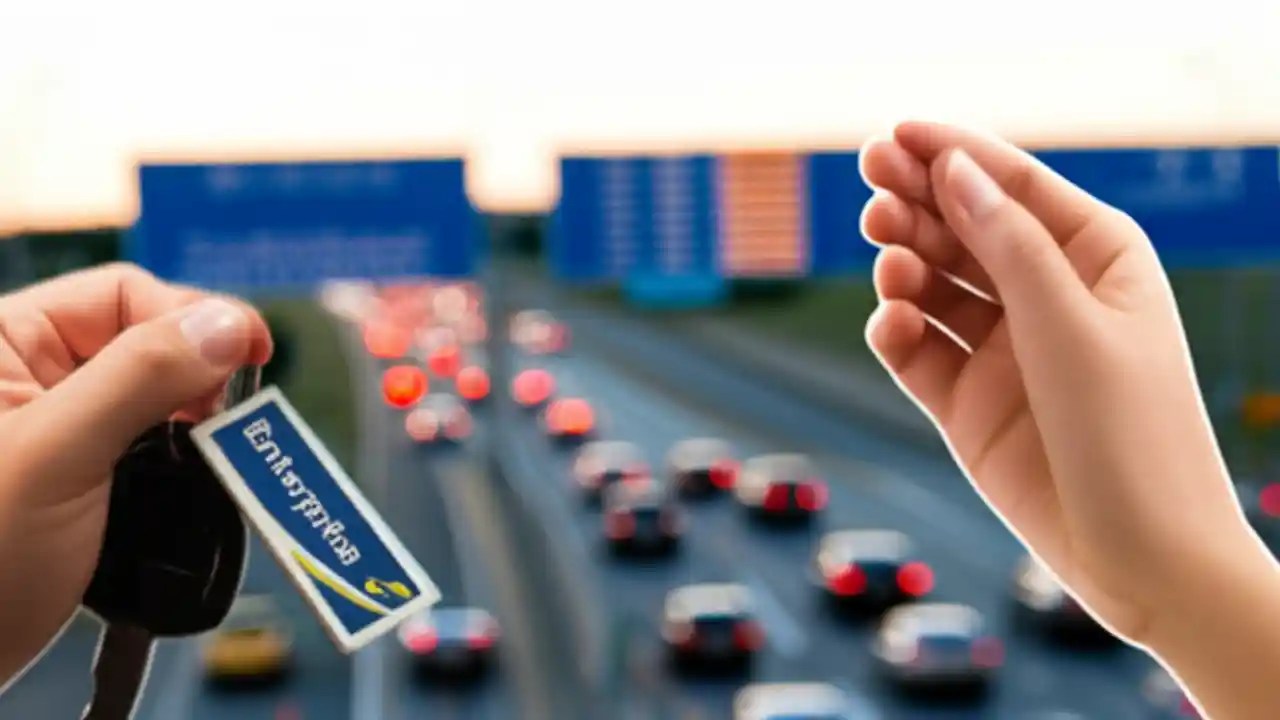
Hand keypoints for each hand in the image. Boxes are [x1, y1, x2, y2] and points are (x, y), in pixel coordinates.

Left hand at [0, 264, 270, 686]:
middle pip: (146, 339)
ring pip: (156, 395)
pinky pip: (151, 445)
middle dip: (201, 371)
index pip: (123, 294)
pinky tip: (203, 474)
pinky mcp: (79, 479)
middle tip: (237, 416)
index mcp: (4, 342)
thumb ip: (141, 377)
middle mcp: (29, 375)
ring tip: (227, 449)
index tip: (253, 358)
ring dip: (200, 418)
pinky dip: (186, 457)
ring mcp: (56, 429)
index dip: (193, 319)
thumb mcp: (57, 455)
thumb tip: (230, 321)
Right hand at [859, 123, 1258, 645]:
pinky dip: (898, 329)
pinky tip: (893, 320)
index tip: (894, 133)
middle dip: (918, 200)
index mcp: (1096, 259)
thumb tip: (956, 169)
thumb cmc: (1133, 435)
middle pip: (966, 227)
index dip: (955, 154)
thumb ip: (1010, 246)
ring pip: (936, 283)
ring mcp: (1003, 350)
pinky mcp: (966, 402)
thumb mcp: (1072, 326)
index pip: (1014, 187)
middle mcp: (1046, 297)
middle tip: (870, 179)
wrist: (1141, 560)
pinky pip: (918, 348)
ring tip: (886, 254)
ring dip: (905, 260)